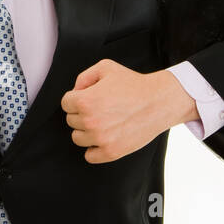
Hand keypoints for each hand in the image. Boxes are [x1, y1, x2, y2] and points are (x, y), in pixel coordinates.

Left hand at [61, 60, 197, 163]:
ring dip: (86, 130)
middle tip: (101, 108)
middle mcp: (90, 121)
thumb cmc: (133, 84)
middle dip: (82, 113)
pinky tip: (105, 136)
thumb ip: (84, 77)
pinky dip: (94, 148)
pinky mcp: (111, 152)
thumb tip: (74, 92)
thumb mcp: (106, 68)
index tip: (90, 98)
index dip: (77, 98)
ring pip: (77, 138)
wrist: (158, 102)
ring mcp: (100, 139)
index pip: (65, 103)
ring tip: (103, 121)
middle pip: (71, 120)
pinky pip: (89, 155)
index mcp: (85, 101)